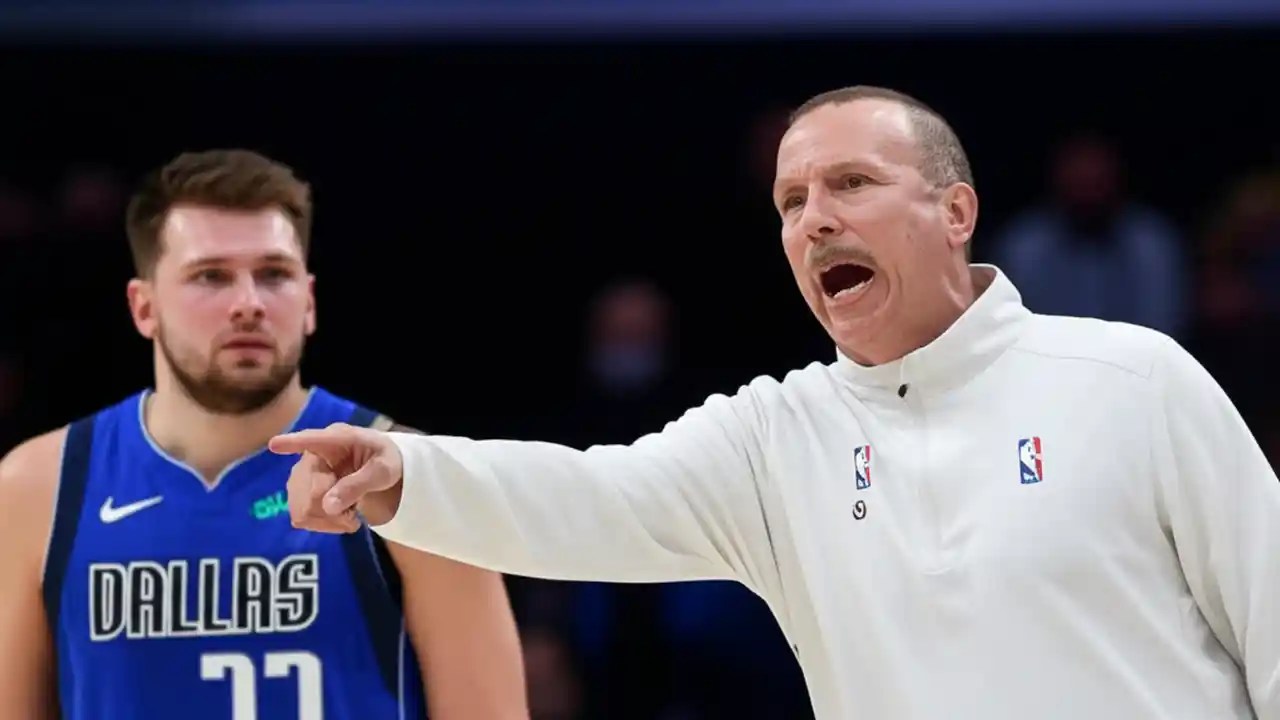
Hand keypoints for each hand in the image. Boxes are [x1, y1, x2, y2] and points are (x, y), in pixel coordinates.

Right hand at [268, 422, 405, 532]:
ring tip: (349, 517)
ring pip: (300, 507)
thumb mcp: (383, 471)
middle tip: (353, 517)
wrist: (383, 471)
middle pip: (306, 488)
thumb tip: (328, 506)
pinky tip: (339, 520)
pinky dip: (322, 524)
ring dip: (326, 519)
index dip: (292, 442)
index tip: (274, 444)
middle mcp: (314, 455)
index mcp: (337, 439)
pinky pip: (301, 516)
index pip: (311, 439)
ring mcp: (305, 474)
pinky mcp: (303, 492)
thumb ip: (358, 485)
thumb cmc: (386, 461)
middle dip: (328, 508)